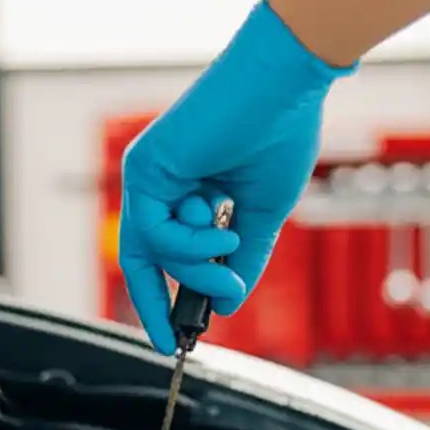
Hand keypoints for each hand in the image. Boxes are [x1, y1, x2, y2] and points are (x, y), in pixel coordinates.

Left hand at [119, 0, 355, 354]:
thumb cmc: (279, 138)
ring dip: (195, 267)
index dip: (165, 296)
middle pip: (145, 258)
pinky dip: (189, 244)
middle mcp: (162, 184)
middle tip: (175, 339)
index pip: (165, 253)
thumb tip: (226, 304)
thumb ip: (241, 264)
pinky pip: (154, 232)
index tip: (174, 336)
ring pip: (154, 251)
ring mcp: (150, 176)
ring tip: (230, 252)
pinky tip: (219, 227)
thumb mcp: (260, 218)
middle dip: (158, 302)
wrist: (284, 90)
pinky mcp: (145, 167)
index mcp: (187, 192)